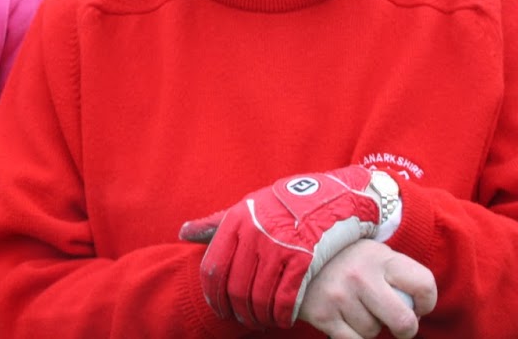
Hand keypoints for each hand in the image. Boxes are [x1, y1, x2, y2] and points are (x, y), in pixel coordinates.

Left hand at [179, 165, 398, 329]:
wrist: (334, 196)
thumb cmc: (286, 204)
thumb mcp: (249, 206)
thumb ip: (216, 222)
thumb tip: (183, 232)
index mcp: (237, 220)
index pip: (214, 268)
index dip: (214, 295)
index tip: (220, 309)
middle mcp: (254, 232)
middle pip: (235, 288)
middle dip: (237, 311)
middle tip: (244, 320)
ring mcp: (279, 246)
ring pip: (259, 296)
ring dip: (259, 316)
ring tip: (262, 321)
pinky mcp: (304, 259)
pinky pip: (286, 299)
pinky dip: (282, 315)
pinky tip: (283, 319)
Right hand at [297, 238, 435, 338]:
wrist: (296, 253)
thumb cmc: (347, 260)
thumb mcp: (374, 254)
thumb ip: (396, 276)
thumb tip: (415, 311)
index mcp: (380, 257)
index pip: (424, 285)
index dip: (427, 302)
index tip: (417, 305)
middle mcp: (361, 275)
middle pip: (404, 322)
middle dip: (404, 329)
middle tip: (396, 323)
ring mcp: (340, 296)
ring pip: (373, 332)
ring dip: (368, 326)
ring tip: (354, 306)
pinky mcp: (323, 315)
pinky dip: (352, 336)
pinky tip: (344, 319)